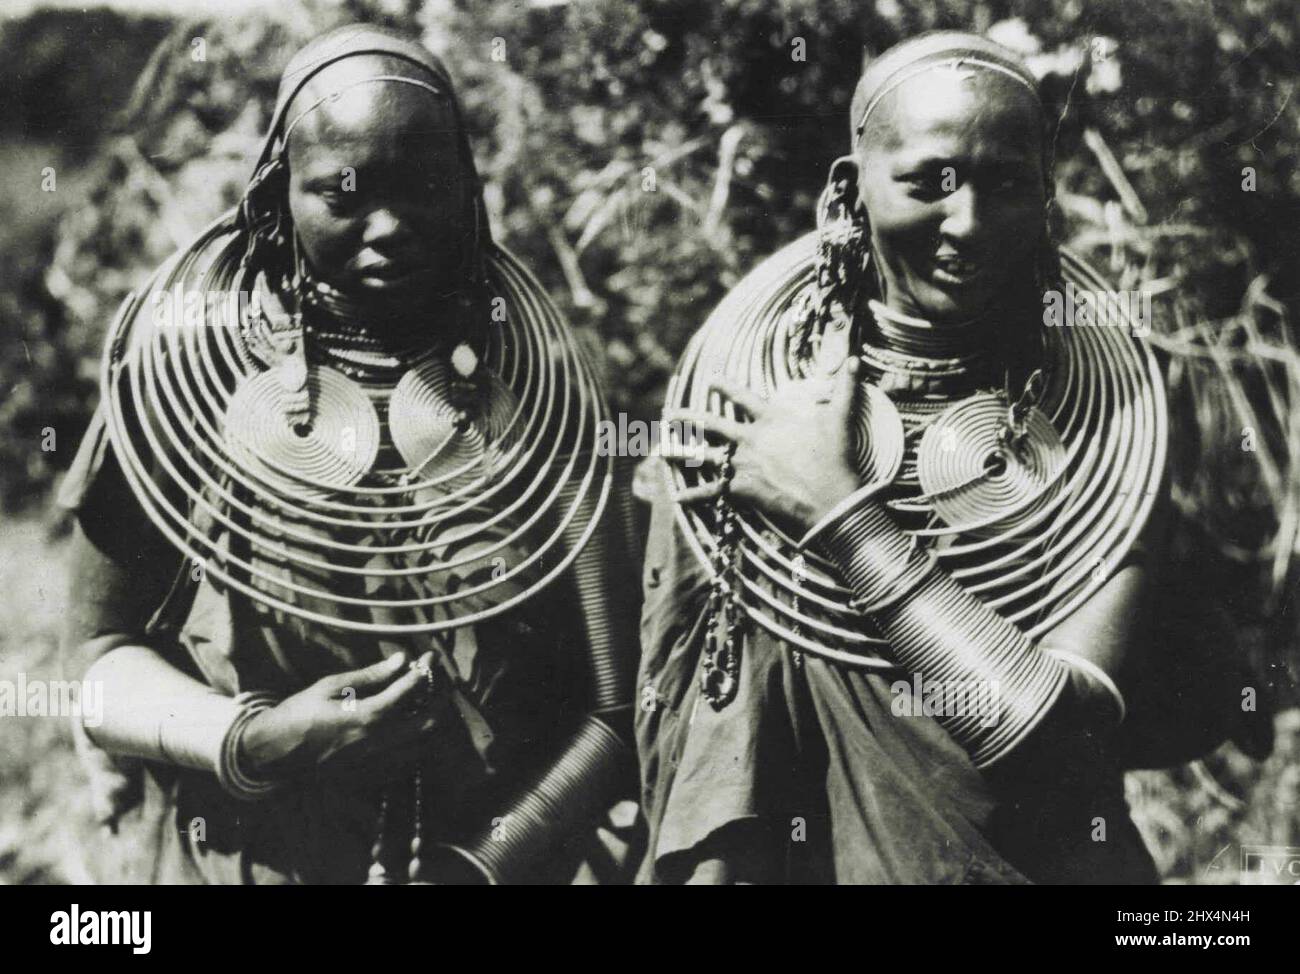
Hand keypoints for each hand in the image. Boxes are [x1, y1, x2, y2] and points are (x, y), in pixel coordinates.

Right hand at [240, 651, 440, 777]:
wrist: (272, 755)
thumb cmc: (298, 714)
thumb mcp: (330, 687)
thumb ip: (369, 676)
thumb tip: (400, 660)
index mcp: (366, 718)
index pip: (410, 692)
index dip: (425, 671)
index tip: (430, 658)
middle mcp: (378, 744)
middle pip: (429, 722)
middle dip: (440, 698)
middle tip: (438, 681)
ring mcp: (376, 765)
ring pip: (424, 745)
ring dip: (432, 720)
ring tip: (427, 700)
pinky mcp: (372, 778)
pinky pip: (409, 761)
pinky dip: (418, 741)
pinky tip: (410, 725)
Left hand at [665, 357, 862, 533]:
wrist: (830, 499)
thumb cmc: (836, 458)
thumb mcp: (841, 419)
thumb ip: (845, 387)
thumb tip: (857, 359)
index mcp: (771, 419)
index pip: (742, 396)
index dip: (724, 386)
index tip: (709, 379)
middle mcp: (751, 438)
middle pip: (713, 424)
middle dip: (689, 418)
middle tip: (670, 414)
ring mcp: (743, 464)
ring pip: (704, 455)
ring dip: (681, 452)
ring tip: (661, 449)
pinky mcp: (741, 489)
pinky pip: (712, 492)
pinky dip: (694, 496)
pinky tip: (676, 498)